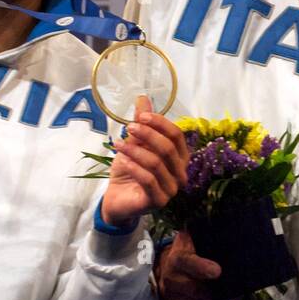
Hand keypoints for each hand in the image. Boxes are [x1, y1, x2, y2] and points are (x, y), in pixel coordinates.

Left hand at [101, 95, 189, 227]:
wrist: (118, 198)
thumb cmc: (130, 170)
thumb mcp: (134, 143)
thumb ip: (142, 123)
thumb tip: (142, 98)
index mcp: (180, 156)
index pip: (176, 135)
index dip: (160, 123)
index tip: (140, 116)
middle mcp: (180, 172)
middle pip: (168, 148)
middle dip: (147, 135)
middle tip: (128, 128)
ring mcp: (172, 188)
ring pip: (156, 163)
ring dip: (135, 151)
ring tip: (117, 145)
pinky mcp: (160, 201)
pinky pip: (148, 181)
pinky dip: (133, 168)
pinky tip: (121, 160)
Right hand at [154, 230, 234, 299]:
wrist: (167, 262)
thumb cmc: (189, 248)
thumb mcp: (194, 236)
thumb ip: (207, 233)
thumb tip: (233, 224)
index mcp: (178, 255)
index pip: (186, 261)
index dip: (200, 267)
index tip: (217, 271)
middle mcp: (171, 275)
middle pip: (192, 288)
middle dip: (214, 292)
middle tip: (237, 291)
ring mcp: (171, 292)